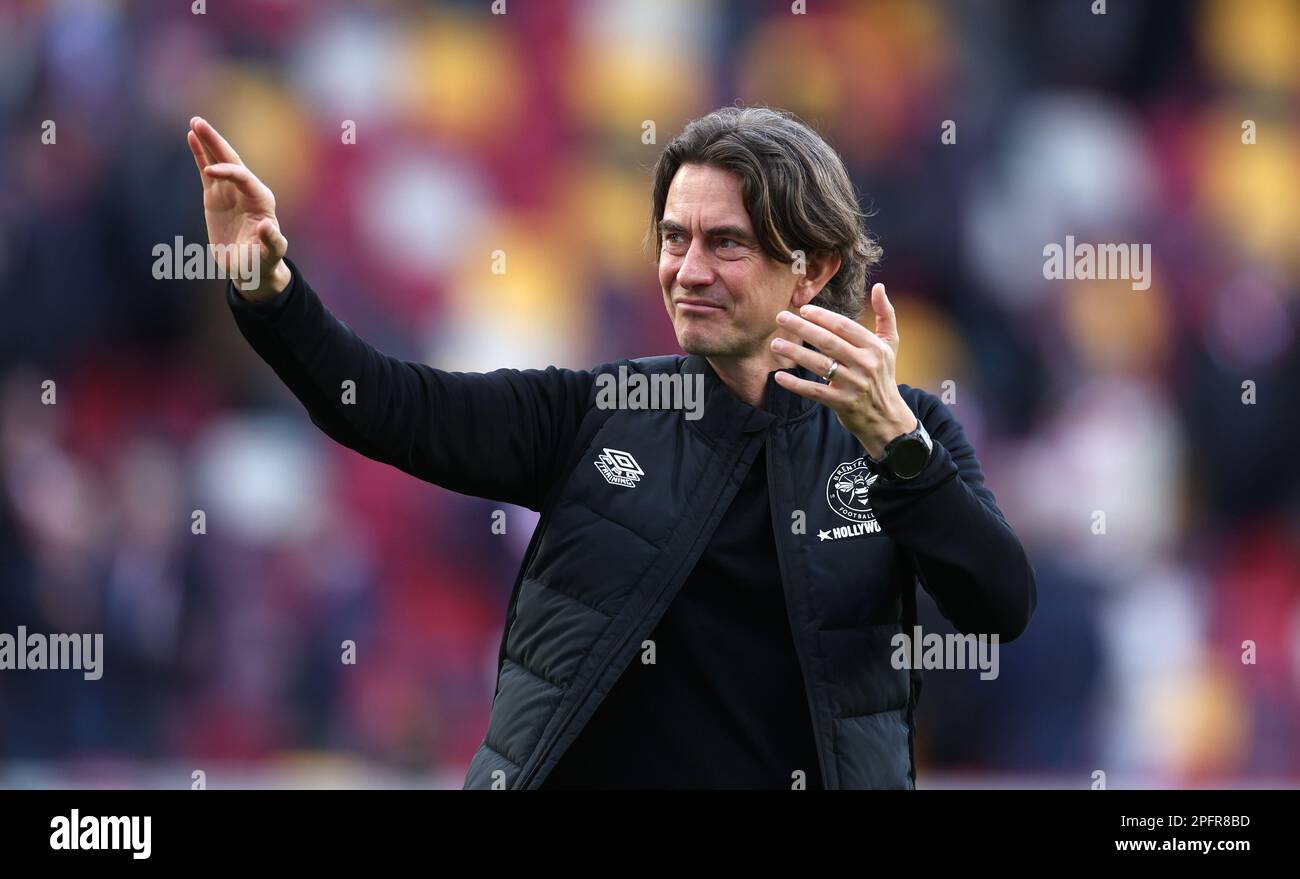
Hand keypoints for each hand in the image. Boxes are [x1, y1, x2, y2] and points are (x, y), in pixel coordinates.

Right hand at [187, 116, 289, 299]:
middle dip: (216, 142)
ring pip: (218, 160)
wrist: (251, 268)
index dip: (228, 172)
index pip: (243, 177)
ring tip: (195, 122)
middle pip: (231, 160)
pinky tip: (192, 138)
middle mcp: (247, 190)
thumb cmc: (263, 262)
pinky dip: (200, 155)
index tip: (209, 173)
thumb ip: (272, 241)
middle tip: (198, 122)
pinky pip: (206, 171)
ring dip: (207, 142)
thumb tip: (267, 226)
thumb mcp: (270, 255)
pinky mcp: (216, 196)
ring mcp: (230, 191)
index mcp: (261, 200)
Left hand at [770, 283, 917, 458]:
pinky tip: (778, 376)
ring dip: (794, 353)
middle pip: (828, 342)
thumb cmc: (883, 375)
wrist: (886, 417)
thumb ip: (886, 315)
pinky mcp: (842, 403)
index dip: (822, 317)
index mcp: (875, 348)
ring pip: (819, 365)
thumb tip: (878, 287)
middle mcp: (865, 365)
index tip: (802, 309)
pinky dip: (796, 384)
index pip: (844, 327)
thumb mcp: (890, 345)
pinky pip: (814, 391)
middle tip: (780, 317)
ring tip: (775, 343)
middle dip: (802, 328)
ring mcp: (853, 385)